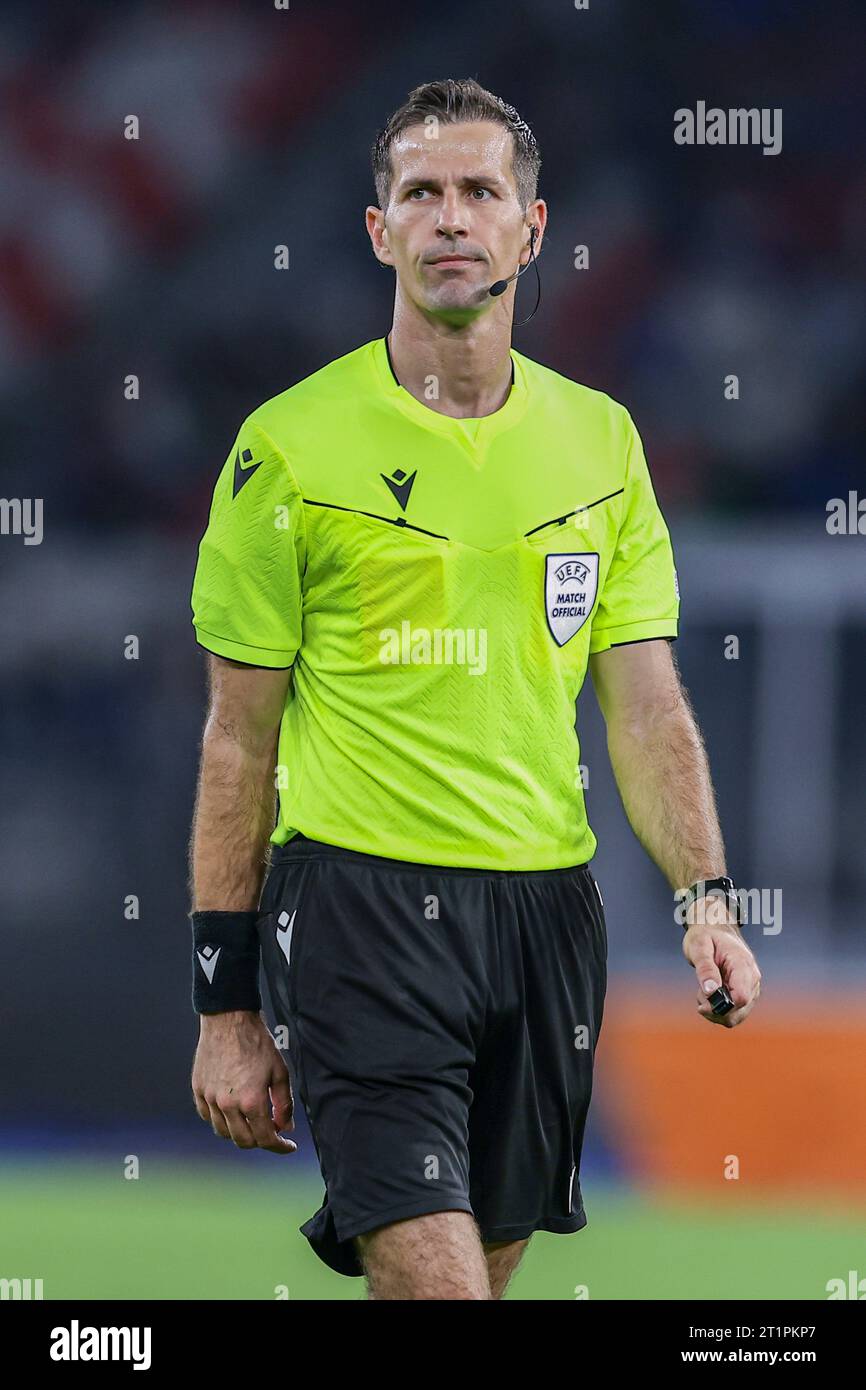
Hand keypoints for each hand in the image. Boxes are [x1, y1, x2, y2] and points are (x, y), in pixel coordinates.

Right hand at [192, 1010, 297, 1152]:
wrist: (229, 1020)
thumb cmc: (258, 1043)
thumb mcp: (280, 1072)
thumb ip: (284, 1104)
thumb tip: (286, 1127)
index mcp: (251, 1101)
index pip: (265, 1138)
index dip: (280, 1147)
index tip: (288, 1146)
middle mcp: (228, 1104)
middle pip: (243, 1141)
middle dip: (261, 1141)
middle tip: (272, 1131)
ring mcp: (210, 1098)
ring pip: (224, 1132)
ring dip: (240, 1132)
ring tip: (251, 1119)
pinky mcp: (198, 1090)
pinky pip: (208, 1116)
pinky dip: (221, 1119)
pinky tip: (232, 1109)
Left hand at [682, 894, 761, 1027]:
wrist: (714, 927)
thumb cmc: (706, 935)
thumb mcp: (699, 947)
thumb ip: (705, 969)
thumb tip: (711, 991)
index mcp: (742, 965)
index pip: (741, 997)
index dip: (721, 1005)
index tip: (702, 1001)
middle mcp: (752, 978)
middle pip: (739, 1011)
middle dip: (716, 1011)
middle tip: (700, 995)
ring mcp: (750, 987)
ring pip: (737, 1016)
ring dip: (716, 1011)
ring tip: (704, 992)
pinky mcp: (745, 992)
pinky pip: (734, 1012)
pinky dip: (719, 1009)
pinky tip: (709, 994)